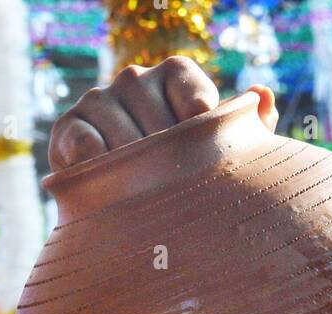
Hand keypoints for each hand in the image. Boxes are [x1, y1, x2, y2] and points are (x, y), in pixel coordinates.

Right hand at [48, 56, 277, 172]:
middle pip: (152, 107)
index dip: (198, 119)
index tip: (202, 147)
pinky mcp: (69, 129)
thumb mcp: (217, 158)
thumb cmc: (183, 180)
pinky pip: (86, 142)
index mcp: (174, 78)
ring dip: (135, 164)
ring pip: (119, 126)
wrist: (127, 217)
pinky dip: (99, 165)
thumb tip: (262, 95)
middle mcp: (135, 81)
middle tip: (177, 186)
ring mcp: (99, 101)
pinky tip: (112, 188)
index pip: (188, 85)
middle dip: (167, 152)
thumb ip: (246, 129)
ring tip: (148, 195)